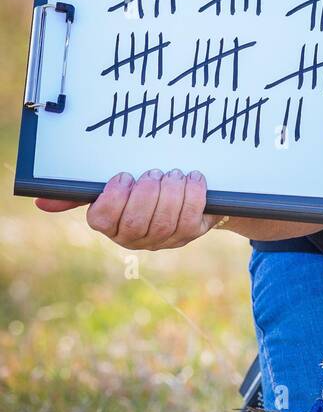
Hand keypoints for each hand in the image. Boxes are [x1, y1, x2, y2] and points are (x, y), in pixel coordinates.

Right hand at [35, 169, 218, 249]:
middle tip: (154, 173)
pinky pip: (190, 220)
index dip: (114, 199)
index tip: (124, 176)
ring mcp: (163, 239)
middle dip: (146, 196)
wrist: (182, 191)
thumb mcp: (112, 186)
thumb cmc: (140, 186)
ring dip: (171, 194)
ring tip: (174, 174)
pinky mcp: (189, 234)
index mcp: (110, 223)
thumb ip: (81, 192)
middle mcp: (134, 237)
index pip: (102, 221)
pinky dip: (193, 197)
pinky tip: (193, 179)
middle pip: (135, 225)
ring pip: (165, 224)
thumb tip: (41, 202)